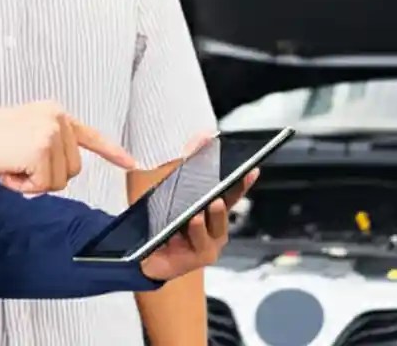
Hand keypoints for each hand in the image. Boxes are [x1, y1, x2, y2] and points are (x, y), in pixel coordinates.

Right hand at [0, 102, 137, 193]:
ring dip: (33, 182)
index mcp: (54, 113)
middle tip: (17, 166)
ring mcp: (52, 132)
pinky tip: (6, 170)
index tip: (131, 163)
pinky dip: (24, 186)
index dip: (112, 152)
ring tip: (10, 165)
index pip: (89, 135)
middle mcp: (58, 119)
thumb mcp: (24, 132)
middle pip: (73, 168)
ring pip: (60, 179)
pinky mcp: (42, 149)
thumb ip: (47, 145)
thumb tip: (62, 173)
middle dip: (45, 176)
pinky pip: (43, 185)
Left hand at [138, 168, 258, 281]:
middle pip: (223, 212)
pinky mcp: (200, 258)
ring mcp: (210, 244)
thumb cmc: (163, 224)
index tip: (251, 171)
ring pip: (212, 228)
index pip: (231, 195)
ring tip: (199, 213)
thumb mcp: (173, 191)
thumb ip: (187, 165)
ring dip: (206, 219)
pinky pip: (199, 244)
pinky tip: (187, 226)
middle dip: (222, 202)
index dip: (242, 184)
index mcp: (212, 213)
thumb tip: (201, 138)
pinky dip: (193, 234)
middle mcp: (216, 229)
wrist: (145, 256)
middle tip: (217, 196)